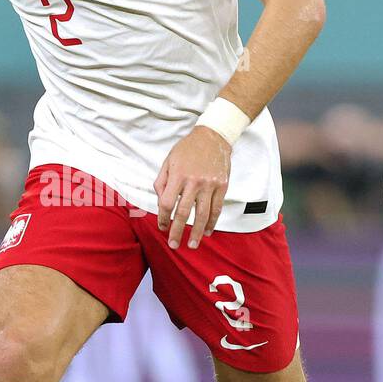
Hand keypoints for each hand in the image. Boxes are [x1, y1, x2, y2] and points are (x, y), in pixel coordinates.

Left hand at [153, 126, 230, 248]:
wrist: (213, 137)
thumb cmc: (187, 149)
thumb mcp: (168, 161)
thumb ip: (161, 182)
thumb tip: (160, 203)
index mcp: (178, 175)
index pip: (167, 203)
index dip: (163, 218)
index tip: (161, 227)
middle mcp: (194, 181)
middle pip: (184, 213)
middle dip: (177, 231)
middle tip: (173, 245)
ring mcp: (210, 184)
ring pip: (203, 214)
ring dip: (196, 232)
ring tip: (192, 245)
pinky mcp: (222, 186)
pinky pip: (217, 208)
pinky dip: (212, 222)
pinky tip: (207, 231)